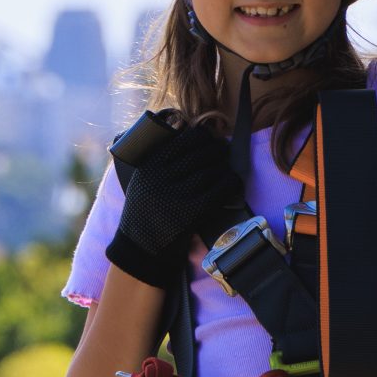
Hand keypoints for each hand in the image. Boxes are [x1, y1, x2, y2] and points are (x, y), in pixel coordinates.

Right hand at [104, 115, 238, 288]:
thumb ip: (160, 159)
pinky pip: (219, 190)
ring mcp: (177, 195)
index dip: (202, 137)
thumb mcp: (143, 181)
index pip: (183, 141)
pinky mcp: (192, 212)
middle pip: (200, 154)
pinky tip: (234, 182)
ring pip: (211, 171)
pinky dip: (230, 184)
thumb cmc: (145, 212)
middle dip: (216, 151)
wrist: (142, 249)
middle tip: (223, 152)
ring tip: (226, 167)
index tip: (209, 139)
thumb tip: (184, 128)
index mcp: (150, 167)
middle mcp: (162, 178)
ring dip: (224, 167)